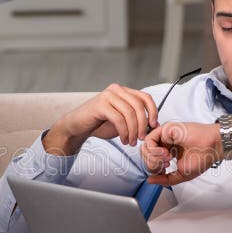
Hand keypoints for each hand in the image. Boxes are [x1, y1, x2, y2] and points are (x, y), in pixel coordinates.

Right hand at [43, 84, 158, 155]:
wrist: (78, 126)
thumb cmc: (100, 124)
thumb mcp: (122, 121)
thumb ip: (136, 120)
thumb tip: (153, 125)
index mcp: (124, 91)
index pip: (145, 97)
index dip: (153, 111)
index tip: (153, 126)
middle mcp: (117, 90)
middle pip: (138, 106)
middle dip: (142, 124)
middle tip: (141, 138)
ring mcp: (108, 95)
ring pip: (129, 113)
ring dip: (133, 131)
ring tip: (131, 142)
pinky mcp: (100, 104)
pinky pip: (118, 119)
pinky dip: (124, 132)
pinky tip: (123, 140)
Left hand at [142, 122, 221, 185]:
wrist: (212, 147)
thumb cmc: (202, 158)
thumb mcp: (180, 175)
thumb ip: (164, 179)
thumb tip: (149, 180)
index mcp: (167, 152)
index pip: (150, 161)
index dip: (153, 169)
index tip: (164, 171)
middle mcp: (164, 143)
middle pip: (144, 155)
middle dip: (152, 165)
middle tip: (165, 167)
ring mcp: (164, 136)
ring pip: (144, 148)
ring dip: (154, 158)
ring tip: (167, 160)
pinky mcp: (165, 129)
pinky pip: (149, 140)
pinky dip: (154, 150)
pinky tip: (166, 154)